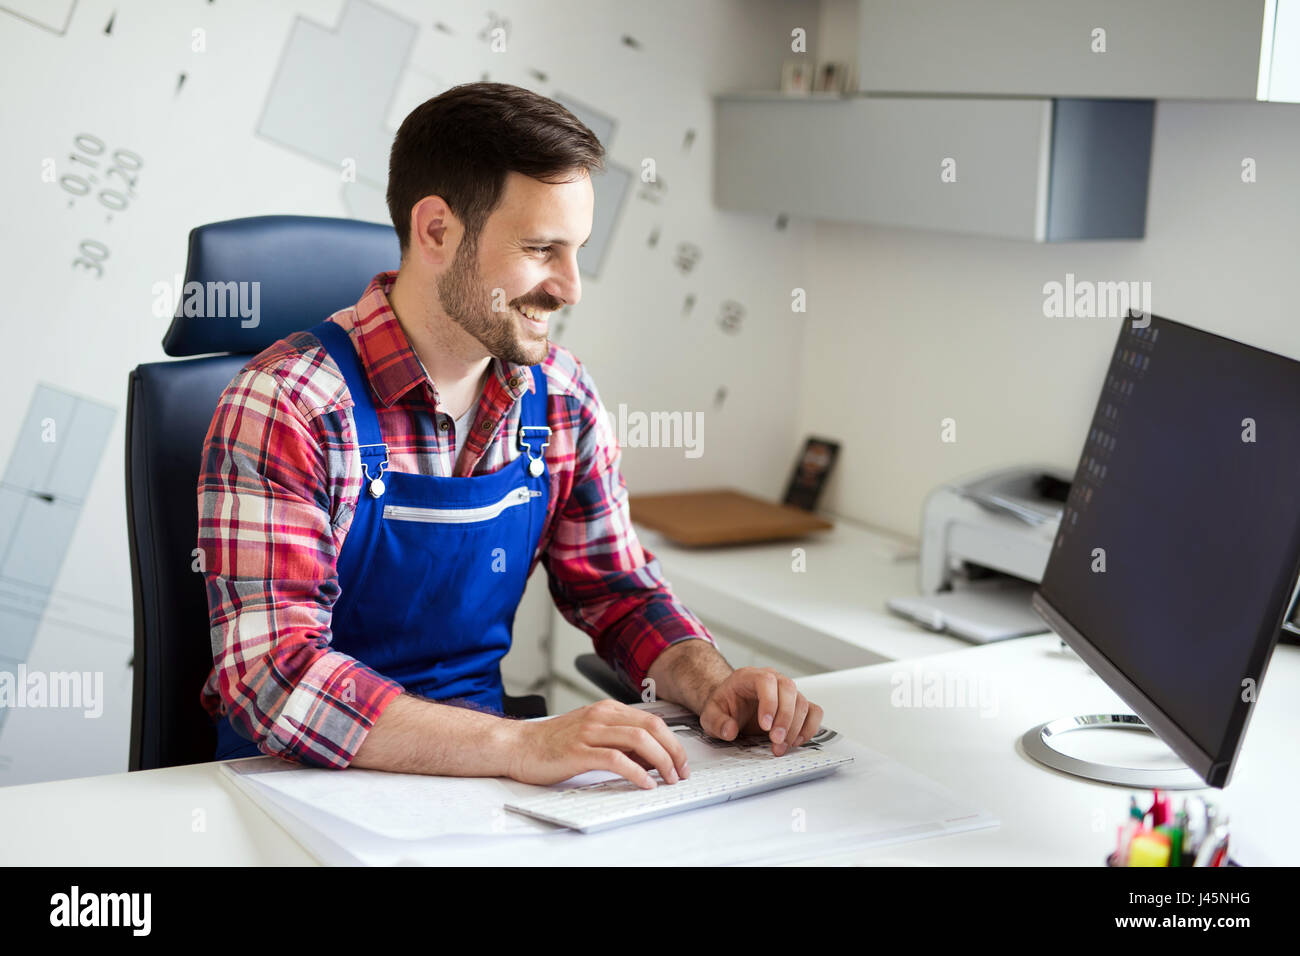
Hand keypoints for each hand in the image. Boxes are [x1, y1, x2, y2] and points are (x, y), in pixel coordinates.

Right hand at [507, 699, 690, 788]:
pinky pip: (617, 759)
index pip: (653, 720)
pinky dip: (637, 772)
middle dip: (674, 751)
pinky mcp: (579, 752)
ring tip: (668, 779)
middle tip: (681, 772)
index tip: (682, 760)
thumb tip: (651, 756)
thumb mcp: (592, 733)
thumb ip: (620, 740)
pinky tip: (645, 783)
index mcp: (607, 709)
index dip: (673, 741)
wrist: (518, 746)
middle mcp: (601, 716)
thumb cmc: (553, 743)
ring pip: (639, 740)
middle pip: (652, 727)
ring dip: (661, 762)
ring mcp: (590, 732)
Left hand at [698, 667, 822, 755]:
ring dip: (795, 728)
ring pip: (802, 703)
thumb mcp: (711, 714)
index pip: (766, 681)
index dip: (769, 702)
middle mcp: (773, 680)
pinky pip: (814, 712)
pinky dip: (809, 727)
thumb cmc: (725, 706)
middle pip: (789, 690)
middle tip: (775, 741)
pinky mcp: (797, 705)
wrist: (732, 706)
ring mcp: (787, 692)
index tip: (765, 726)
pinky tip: (796, 741)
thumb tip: (730, 730)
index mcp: (750, 676)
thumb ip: (717, 722)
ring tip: (780, 746)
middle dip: (785, 719)